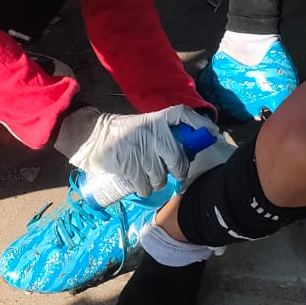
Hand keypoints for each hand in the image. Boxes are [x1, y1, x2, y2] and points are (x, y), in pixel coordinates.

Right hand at [58, 105, 218, 196]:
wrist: (94, 137)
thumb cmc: (124, 134)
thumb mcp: (146, 126)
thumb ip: (164, 134)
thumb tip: (189, 151)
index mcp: (158, 119)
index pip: (184, 115)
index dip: (200, 125)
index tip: (211, 134)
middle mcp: (154, 133)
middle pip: (178, 159)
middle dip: (177, 171)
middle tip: (171, 172)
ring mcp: (143, 150)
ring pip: (162, 177)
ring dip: (157, 181)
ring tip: (147, 173)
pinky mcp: (132, 167)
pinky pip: (147, 187)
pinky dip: (144, 188)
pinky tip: (137, 180)